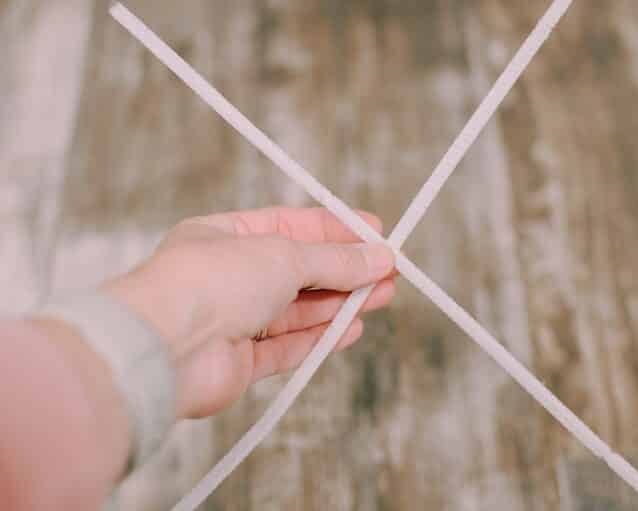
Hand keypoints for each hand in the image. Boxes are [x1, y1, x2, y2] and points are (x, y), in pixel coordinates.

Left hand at [106, 207, 394, 418]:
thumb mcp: (283, 254)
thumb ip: (334, 260)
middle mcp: (227, 277)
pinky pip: (287, 347)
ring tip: (383, 296)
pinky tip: (352, 329)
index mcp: (224, 236)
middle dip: (345, 270)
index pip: (290, 227)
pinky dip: (320, 337)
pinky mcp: (238, 362)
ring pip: (297, 311)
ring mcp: (232, 321)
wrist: (164, 349)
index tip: (376, 233)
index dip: (335, 230)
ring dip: (340, 303)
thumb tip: (378, 257)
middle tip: (388, 271)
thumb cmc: (208, 282)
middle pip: (299, 271)